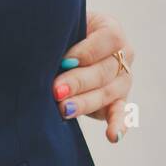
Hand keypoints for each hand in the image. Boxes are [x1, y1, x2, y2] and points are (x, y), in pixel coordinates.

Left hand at [52, 11, 134, 143]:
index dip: (85, 51)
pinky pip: (122, 113)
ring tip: (65, 109)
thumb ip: (62, 38)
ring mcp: (123, 79)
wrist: (66, 49)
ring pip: (108, 92)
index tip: (63, 62)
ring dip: (86, 102)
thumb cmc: (63, 36)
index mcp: (111, 29)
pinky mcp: (119, 101)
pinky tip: (112, 136)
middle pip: (104, 69)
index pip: (108, 38)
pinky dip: (118, 125)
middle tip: (56, 90)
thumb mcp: (65, 29)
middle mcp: (123, 54)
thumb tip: (42, 52)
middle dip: (78, 81)